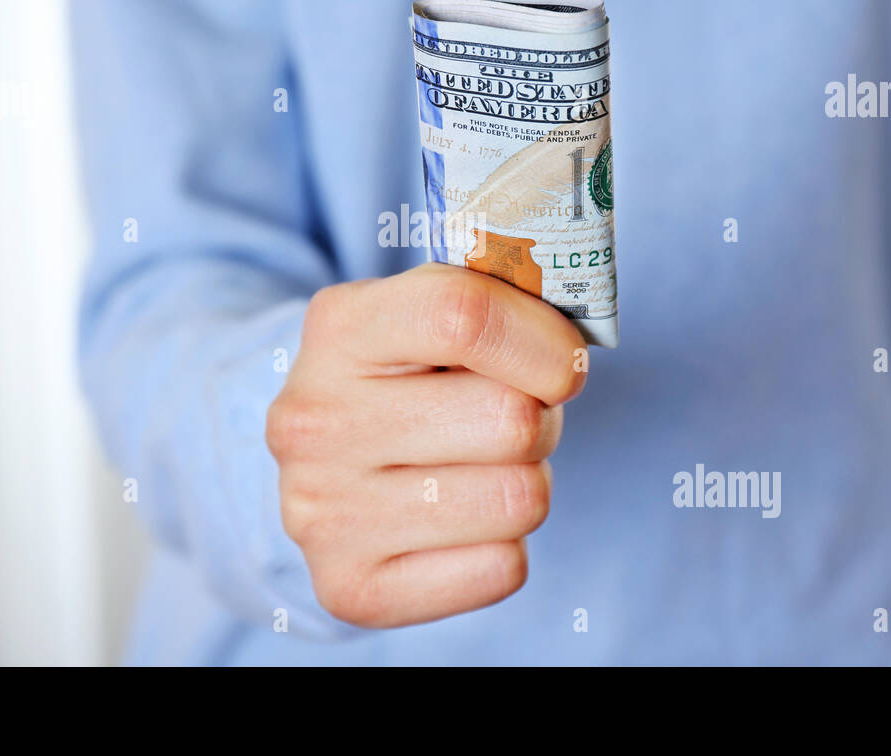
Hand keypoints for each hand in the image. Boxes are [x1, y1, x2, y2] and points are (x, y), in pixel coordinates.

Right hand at [266, 262, 586, 627]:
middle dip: (538, 419)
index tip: (562, 361)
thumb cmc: (406, 375)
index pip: (464, 316)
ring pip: (519, 500)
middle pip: (511, 422)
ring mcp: (324, 513)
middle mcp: (315, 422)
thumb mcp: (429, 309)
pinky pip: (502, 569)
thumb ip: (499, 302)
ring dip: (524, 483)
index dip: (543, 340)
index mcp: (338, 328)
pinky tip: (458, 523)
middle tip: (509, 419)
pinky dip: (502, 547)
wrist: (320, 461)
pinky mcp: (350, 587)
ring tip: (481, 468)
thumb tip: (575, 344)